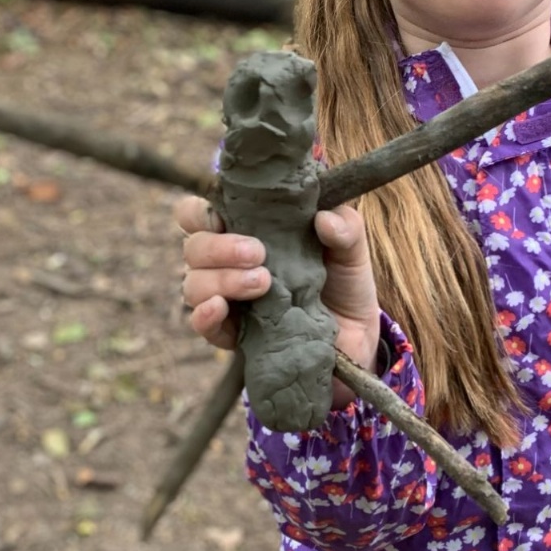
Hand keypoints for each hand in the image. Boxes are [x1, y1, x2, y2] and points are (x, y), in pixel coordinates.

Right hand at [174, 196, 381, 377]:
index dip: (199, 213)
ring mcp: (227, 300)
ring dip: (222, 279)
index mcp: (245, 232)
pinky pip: (202, 325)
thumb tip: (324, 219)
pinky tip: (221, 307)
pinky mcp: (233, 335)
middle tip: (258, 253)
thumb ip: (345, 228)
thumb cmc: (343, 283)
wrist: (356, 337)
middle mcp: (226, 264)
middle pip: (193, 248)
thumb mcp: (351, 250)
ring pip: (193, 284)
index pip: (198, 215)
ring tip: (262, 283)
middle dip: (220, 247)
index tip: (223, 216)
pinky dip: (205, 314)